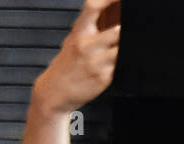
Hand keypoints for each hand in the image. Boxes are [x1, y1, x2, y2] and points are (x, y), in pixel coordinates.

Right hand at [32, 0, 119, 115]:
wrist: (52, 95)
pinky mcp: (104, 78)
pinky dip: (125, 62)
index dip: (109, 0)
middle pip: (117, 30)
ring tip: (120, 49)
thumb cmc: (67, 64)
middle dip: (126, 31)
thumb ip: (93, 24)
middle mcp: (86, 47)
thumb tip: (116, 9)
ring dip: (126, 47)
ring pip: (123, 49)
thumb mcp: (74, 39)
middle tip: (130, 31)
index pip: (93, 6)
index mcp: (79, 33)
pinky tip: (117, 63)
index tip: (120, 0)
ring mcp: (96, 63)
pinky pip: (123, 65)